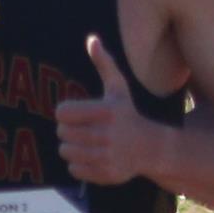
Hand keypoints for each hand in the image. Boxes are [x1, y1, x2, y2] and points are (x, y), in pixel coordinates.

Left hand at [55, 35, 155, 185]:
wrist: (152, 148)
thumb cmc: (128, 114)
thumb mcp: (118, 89)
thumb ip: (104, 64)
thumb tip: (92, 39)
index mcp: (106, 111)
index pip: (62, 113)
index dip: (66, 113)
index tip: (77, 115)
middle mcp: (107, 134)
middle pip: (62, 133)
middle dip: (69, 131)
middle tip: (84, 130)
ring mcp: (107, 155)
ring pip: (66, 152)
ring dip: (73, 148)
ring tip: (88, 143)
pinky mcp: (106, 173)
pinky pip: (74, 170)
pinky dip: (80, 165)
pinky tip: (94, 157)